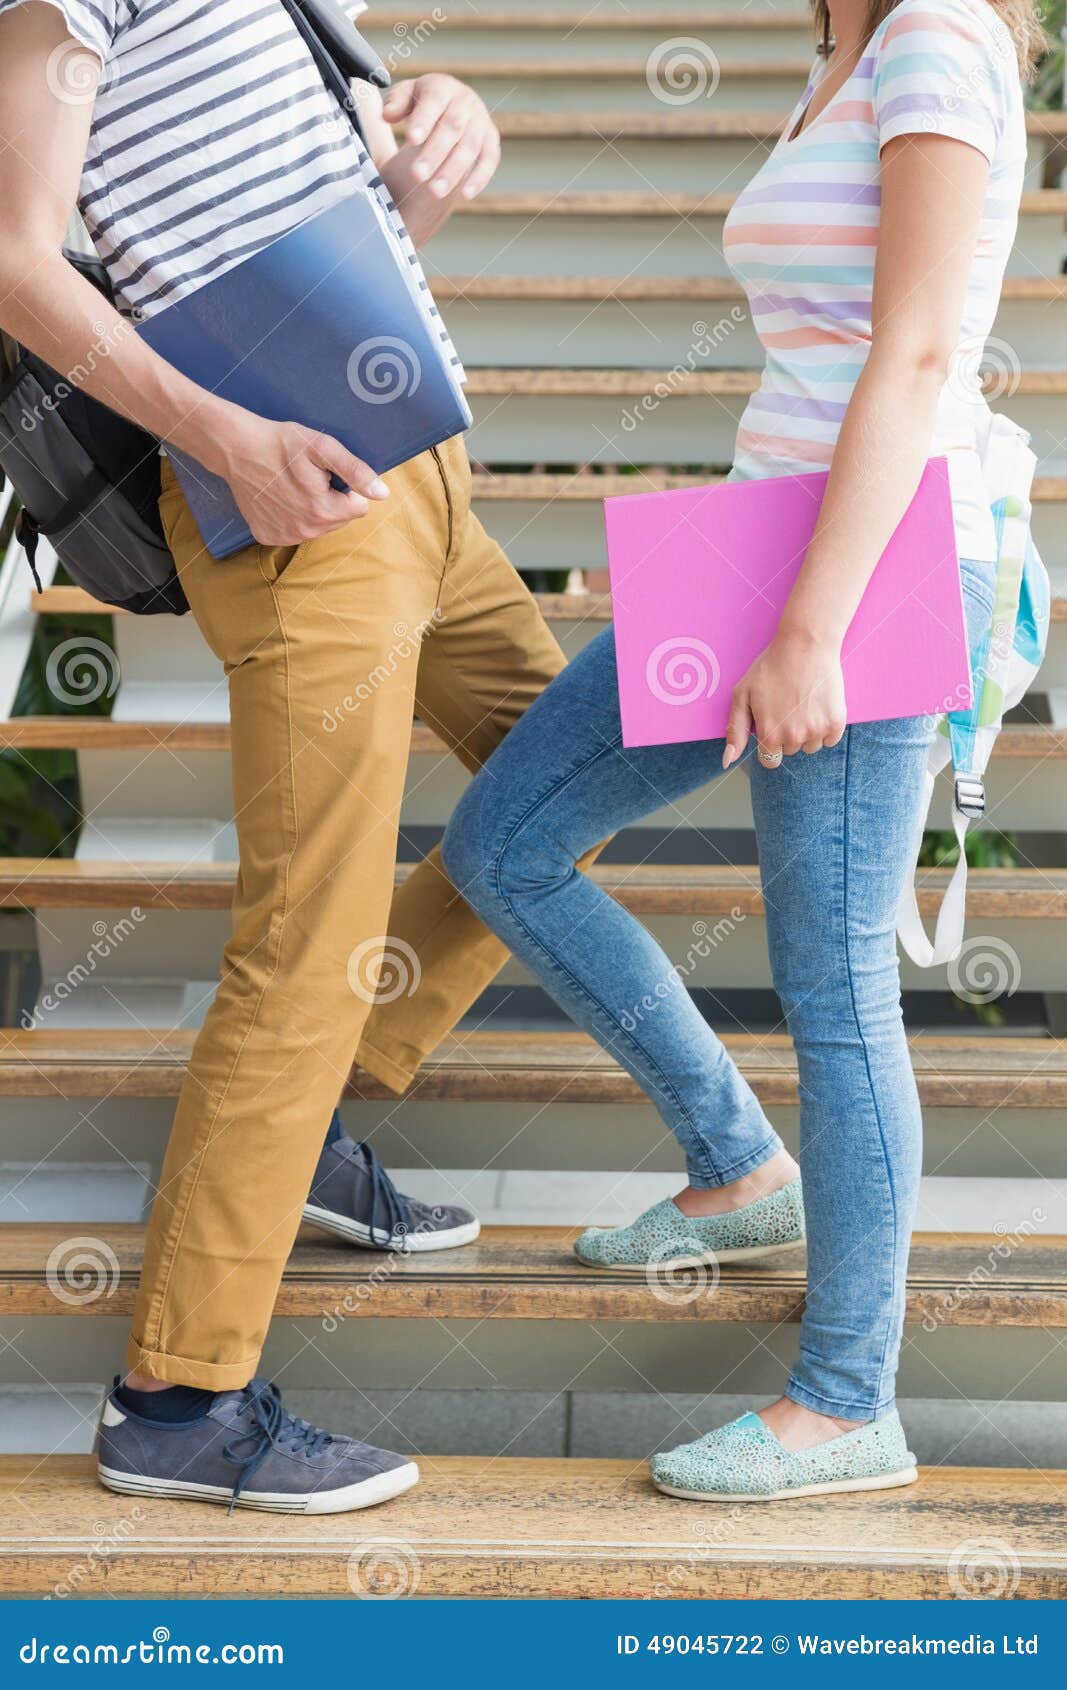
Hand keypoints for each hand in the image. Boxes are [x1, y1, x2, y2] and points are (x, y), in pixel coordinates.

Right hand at [208, 414, 388, 546]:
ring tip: (293, 485)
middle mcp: (306, 532)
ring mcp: (285, 537)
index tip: (327, 473)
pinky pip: (294, 530)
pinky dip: (290, 516)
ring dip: (312, 509)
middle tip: (309, 477)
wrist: (237, 448)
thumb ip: (356, 472)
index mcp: (325, 511)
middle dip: (331, 499)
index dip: (347, 488)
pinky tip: (279, 497)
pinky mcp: (268, 537)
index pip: (358, 508)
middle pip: (338, 520)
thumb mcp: (323, 447)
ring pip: (318, 527)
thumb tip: (382, 494)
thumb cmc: (281, 443)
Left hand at [381, 74, 499, 201]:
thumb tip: (387, 114)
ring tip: (434, 193)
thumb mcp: (405, 99)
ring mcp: (481, 121)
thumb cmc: (421, 105)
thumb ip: (395, 104)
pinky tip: (465, 195)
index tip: (411, 138)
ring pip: (470, 147)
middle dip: (434, 152)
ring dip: (453, 171)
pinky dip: (479, 178)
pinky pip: (489, 160)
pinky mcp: (491, 141)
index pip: (434, 101)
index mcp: (442, 87)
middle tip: (417, 175)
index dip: (424, 119)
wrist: (451, 106)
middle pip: (452, 127)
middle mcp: (465, 101)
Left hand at [723, 628, 845, 771]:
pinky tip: (817, 706)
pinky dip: (825, 727)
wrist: (805, 645)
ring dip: (807, 732)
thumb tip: (726, 762)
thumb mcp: (742, 695)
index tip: (773, 725)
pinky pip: (830, 739)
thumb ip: (735, 730)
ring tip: (803, 703)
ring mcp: (816, 731)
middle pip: (790, 751)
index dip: (769, 744)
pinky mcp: (836, 722)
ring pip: (811, 746)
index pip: (770, 760)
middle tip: (788, 704)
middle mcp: (794, 737)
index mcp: (769, 734)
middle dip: (787, 734)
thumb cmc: (770, 667)